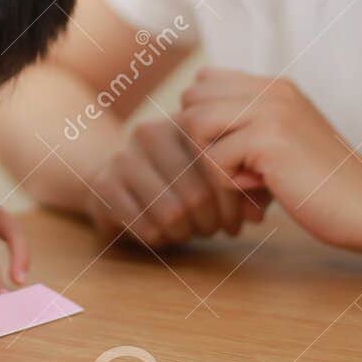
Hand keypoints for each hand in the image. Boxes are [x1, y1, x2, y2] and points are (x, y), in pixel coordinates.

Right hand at [83, 117, 267, 248]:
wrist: (115, 179)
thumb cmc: (177, 181)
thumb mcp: (211, 177)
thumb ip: (242, 189)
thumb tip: (257, 215)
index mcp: (185, 122)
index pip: (220, 166)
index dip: (233, 203)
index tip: (237, 223)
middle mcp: (152, 133)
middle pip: (197, 195)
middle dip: (210, 223)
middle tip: (212, 231)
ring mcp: (124, 157)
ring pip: (171, 212)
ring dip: (185, 233)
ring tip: (188, 232)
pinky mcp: (104, 184)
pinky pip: (144, 225)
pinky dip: (159, 238)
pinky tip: (162, 234)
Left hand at [179, 69, 361, 251]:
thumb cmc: (324, 184)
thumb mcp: (282, 144)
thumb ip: (245, 128)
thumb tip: (187, 125)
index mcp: (274, 87)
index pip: (204, 81)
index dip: (203, 118)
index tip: (228, 151)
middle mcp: (270, 89)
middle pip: (191, 98)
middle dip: (199, 139)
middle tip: (231, 169)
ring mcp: (270, 109)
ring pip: (194, 123)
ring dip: (210, 161)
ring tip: (246, 180)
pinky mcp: (269, 139)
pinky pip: (214, 159)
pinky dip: (229, 185)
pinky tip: (264, 190)